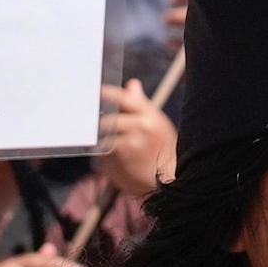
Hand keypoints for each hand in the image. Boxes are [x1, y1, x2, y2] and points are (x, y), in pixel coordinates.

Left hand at [94, 83, 175, 199]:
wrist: (172, 182)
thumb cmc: (165, 152)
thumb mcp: (158, 124)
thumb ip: (141, 105)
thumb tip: (132, 84)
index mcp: (150, 116)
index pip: (124, 98)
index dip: (108, 93)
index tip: (97, 91)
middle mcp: (140, 128)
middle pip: (109, 120)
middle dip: (101, 125)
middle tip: (95, 126)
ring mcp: (129, 146)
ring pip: (104, 140)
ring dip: (103, 144)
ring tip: (111, 149)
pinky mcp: (119, 163)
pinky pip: (102, 158)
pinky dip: (103, 160)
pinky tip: (115, 163)